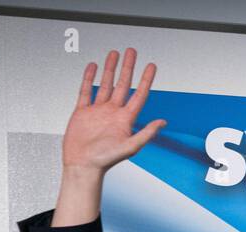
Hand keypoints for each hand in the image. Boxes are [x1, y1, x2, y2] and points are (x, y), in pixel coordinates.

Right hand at [62, 49, 164, 173]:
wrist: (83, 166)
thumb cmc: (106, 160)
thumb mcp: (130, 147)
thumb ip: (146, 133)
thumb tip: (162, 122)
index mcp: (125, 119)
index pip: (138, 94)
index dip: (145, 79)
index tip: (151, 66)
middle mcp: (113, 113)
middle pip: (122, 84)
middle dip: (127, 67)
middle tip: (131, 52)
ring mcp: (98, 111)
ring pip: (105, 84)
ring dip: (110, 69)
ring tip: (114, 54)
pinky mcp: (83, 111)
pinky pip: (86, 90)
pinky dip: (89, 78)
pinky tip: (93, 68)